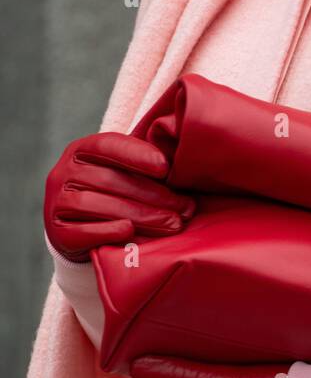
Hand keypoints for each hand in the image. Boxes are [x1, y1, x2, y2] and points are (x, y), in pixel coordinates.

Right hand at [44, 131, 196, 261]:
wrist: (78, 231)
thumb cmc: (111, 194)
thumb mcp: (122, 172)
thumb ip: (144, 166)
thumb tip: (186, 167)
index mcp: (81, 150)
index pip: (108, 145)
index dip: (138, 154)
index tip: (166, 167)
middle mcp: (63, 172)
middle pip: (111, 180)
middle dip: (154, 195)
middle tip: (186, 208)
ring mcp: (56, 202)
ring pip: (100, 205)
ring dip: (141, 215)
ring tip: (173, 223)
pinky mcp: (56, 231)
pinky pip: (83, 231)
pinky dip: (109, 231)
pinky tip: (131, 232)